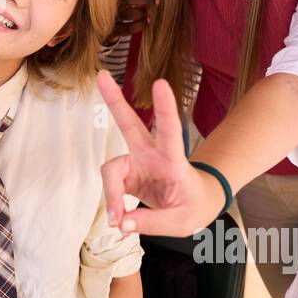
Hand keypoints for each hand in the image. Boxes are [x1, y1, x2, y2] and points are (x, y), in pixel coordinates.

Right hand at [96, 70, 224, 235]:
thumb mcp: (182, 222)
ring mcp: (137, 162)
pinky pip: (111, 186)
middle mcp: (151, 155)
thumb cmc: (194, 206)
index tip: (160, 83)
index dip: (165, 108)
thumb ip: (151, 223)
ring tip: (116, 221)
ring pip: (111, 169)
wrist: (197, 202)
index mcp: (172, 159)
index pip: (170, 130)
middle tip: (101, 75)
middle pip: (129, 124)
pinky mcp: (127, 173)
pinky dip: (113, 204)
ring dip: (110, 194)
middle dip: (114, 100)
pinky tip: (119, 219)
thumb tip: (121, 221)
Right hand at [106, 0, 155, 43]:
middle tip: (156, 1)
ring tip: (148, 14)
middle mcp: (106, 2)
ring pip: (129, 14)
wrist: (87, 23)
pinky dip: (138, 26)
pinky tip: (144, 23)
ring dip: (142, 13)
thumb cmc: (105, 4)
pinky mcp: (108, 30)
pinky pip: (127, 29)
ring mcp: (107, 17)